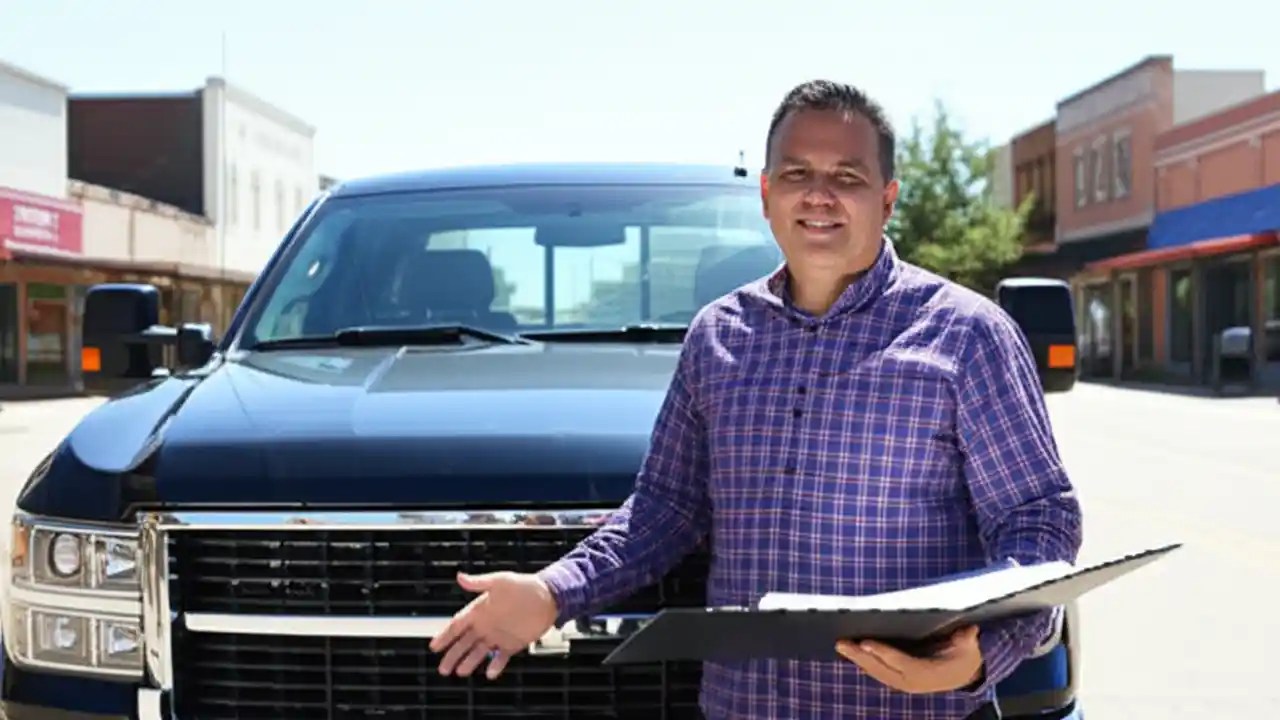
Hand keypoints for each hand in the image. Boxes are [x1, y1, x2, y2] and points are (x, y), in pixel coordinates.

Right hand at [429, 571, 559, 679]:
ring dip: (469, 662)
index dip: (445, 635)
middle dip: (452, 654)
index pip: (457, 625)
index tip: (434, 646)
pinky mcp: (514, 643)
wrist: (550, 596)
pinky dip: (496, 665)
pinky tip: (490, 673)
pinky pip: (501, 657)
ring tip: (459, 672)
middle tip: (442, 668)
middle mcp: (487, 624)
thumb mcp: (500, 582)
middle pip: (464, 642)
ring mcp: (499, 635)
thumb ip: (479, 583)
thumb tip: (460, 576)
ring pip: (479, 652)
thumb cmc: (524, 585)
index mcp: (480, 609)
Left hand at [836, 625, 983, 693]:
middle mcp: (912, 681)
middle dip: (861, 656)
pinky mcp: (899, 680)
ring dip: (857, 660)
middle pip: (883, 669)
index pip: (902, 663)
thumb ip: (966, 640)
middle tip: (841, 643)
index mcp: (928, 673)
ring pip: (877, 672)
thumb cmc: (965, 655)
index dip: (884, 653)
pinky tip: (850, 655)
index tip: (866, 642)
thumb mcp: (969, 647)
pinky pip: (878, 672)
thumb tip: (968, 632)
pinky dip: (863, 664)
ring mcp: (904, 683)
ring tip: (840, 646)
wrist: (964, 674)